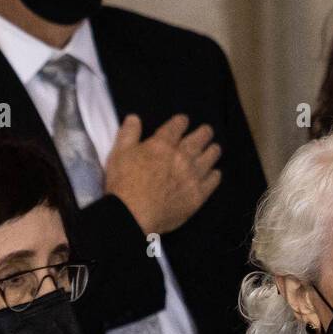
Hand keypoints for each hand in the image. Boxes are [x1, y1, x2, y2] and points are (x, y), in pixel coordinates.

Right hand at [104, 113, 221, 235]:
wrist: (132, 215)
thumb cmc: (123, 184)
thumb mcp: (118, 154)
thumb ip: (128, 134)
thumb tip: (134, 118)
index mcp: (162, 144)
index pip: (178, 125)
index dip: (181, 121)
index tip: (182, 121)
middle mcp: (182, 156)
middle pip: (200, 137)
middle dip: (204, 132)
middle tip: (206, 132)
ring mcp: (192, 176)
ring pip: (211, 156)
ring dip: (212, 150)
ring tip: (213, 149)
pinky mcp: (197, 195)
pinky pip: (213, 180)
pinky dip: (214, 174)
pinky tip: (214, 173)